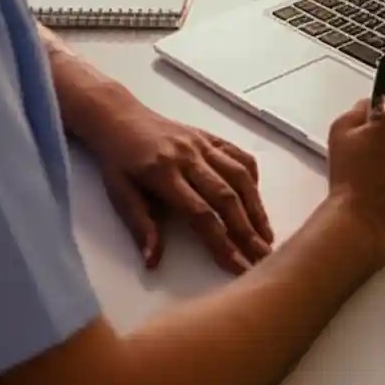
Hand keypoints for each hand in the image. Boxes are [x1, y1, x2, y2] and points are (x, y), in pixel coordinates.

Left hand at [88, 104, 273, 274]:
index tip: (239, 267)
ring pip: (239, 177)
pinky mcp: (210, 137)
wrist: (119, 117)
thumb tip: (153, 262)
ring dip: (257, 208)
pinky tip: (256, 199)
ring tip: (267, 235)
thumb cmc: (117, 160)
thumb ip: (140, 226)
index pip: (200, 214)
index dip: (222, 243)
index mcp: (163, 174)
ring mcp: (203, 145)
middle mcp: (189, 157)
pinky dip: (252, 178)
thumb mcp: (119, 194)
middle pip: (227, 197)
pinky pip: (239, 156)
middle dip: (248, 231)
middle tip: (264, 257)